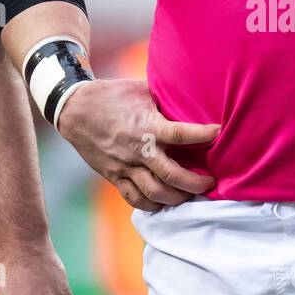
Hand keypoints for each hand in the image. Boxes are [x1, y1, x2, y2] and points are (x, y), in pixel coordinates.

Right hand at [57, 78, 219, 210]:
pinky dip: (151, 204)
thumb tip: (190, 96)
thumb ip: (165, 100)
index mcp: (148, 126)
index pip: (182, 134)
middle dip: (195, 184)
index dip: (203, 134)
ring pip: (155, 193)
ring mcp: (125, 166)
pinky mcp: (114, 176)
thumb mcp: (142, 90)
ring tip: (189, 194)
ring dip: (176, 198)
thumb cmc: (112, 95)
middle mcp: (138, 150)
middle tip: (210, 183)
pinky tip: (163, 201)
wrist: (75, 109)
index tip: (219, 132)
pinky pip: (134, 198)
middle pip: (172, 175)